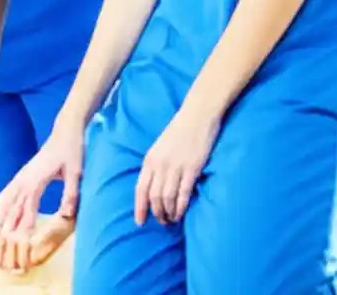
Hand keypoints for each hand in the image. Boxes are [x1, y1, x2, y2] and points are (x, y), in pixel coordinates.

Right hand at [0, 119, 83, 273]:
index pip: (29, 203)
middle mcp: (26, 177)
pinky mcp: (24, 174)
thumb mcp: (76, 171)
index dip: (24, 221)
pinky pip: (9, 191)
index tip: (20, 238)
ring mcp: (23, 175)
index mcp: (38, 177)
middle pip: (14, 204)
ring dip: (0, 215)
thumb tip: (67, 213)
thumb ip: (71, 192)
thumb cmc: (72, 150)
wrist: (66, 131)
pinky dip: (2, 203)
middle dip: (6, 223)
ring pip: (8, 198)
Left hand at [135, 107, 220, 225]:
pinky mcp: (192, 168)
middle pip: (153, 197)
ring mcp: (175, 167)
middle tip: (162, 222)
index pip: (140, 189)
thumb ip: (156, 165)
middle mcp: (160, 165)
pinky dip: (181, 206)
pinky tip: (182, 213)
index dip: (139, 207)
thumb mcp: (160, 147)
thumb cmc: (180, 130)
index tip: (140, 221)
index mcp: (150, 159)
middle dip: (156, 213)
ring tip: (172, 220)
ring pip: (167, 198)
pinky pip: (183, 193)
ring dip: (169, 212)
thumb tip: (154, 185)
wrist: (197, 115)